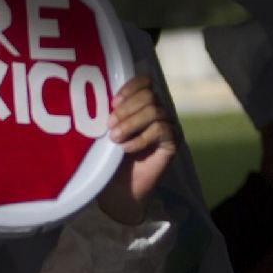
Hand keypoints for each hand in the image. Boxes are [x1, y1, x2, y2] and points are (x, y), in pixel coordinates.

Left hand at [96, 76, 178, 224]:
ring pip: (154, 112)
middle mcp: (158, 112)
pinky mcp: (172, 142)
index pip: (145, 82)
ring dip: (131, 124)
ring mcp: (167, 126)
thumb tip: (99, 97)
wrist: (119, 190)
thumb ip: (109, 114)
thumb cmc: (109, 159)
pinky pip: (160, 130)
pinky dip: (141, 138)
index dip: (130, 88)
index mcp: (141, 104)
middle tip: (109, 125)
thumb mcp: (106, 132)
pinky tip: (126, 149)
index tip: (112, 102)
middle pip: (149, 95)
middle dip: (127, 109)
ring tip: (115, 139)